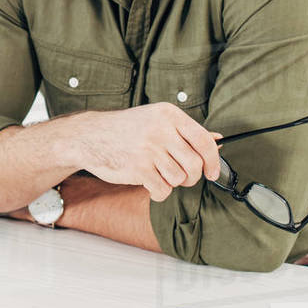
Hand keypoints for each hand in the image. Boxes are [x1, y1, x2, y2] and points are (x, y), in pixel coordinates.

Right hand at [75, 103, 222, 201]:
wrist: (90, 136)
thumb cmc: (127, 129)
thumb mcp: (156, 119)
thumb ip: (185, 131)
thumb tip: (217, 139)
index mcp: (169, 114)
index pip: (203, 140)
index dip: (213, 160)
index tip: (212, 172)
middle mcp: (160, 129)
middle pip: (195, 164)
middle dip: (192, 177)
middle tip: (181, 176)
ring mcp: (149, 149)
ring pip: (180, 179)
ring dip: (173, 183)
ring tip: (160, 175)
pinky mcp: (138, 168)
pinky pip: (163, 190)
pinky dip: (160, 192)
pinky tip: (150, 183)